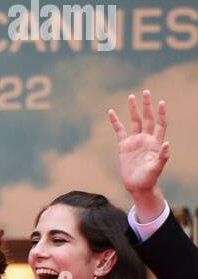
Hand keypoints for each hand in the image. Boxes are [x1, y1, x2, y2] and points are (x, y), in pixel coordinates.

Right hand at [108, 90, 168, 207]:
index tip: (160, 103)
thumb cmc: (149, 179)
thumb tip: (167, 144)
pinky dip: (115, 122)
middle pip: (147, 118)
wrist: (138, 186)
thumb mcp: (157, 168)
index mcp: (155, 142)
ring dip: (133, 109)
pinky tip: (111, 112)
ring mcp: (135, 141)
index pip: (160, 124)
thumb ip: (162, 156)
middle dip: (147, 106)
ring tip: (131, 96)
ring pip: (134, 121)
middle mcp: (146, 139)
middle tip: (146, 92)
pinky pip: (119, 131)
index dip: (161, 114)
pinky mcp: (124, 146)